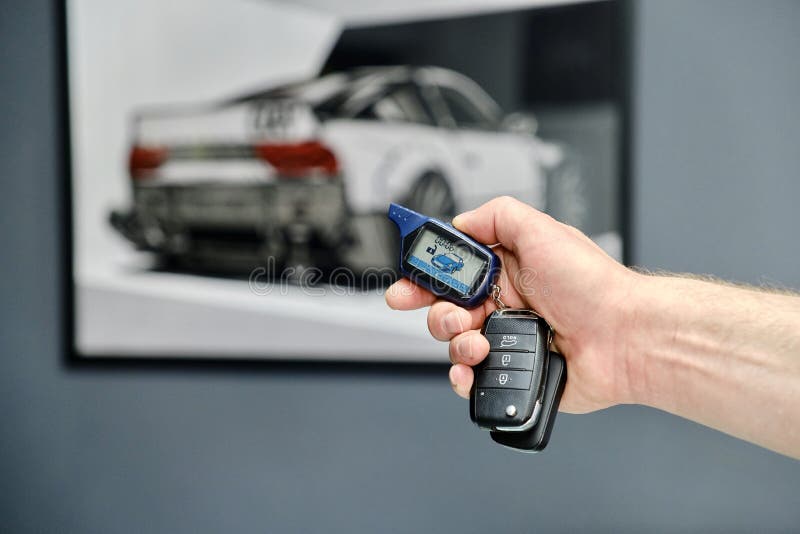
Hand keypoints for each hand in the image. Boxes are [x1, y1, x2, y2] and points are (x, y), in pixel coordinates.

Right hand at [385, 196, 641, 412]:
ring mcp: (507, 341)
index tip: (408, 285)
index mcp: (506, 271)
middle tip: (453, 315)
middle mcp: (504, 305)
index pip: (452, 272)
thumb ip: (497, 216)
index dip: (425, 277)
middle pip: (444, 310)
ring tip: (480, 341)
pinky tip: (474, 368)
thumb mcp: (542, 231)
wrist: (623, 338)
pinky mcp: (513, 373)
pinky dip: (463, 375)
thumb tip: (460, 222)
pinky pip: (471, 378)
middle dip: (435, 313)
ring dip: (456, 343)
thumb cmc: (593, 286)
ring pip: (454, 345)